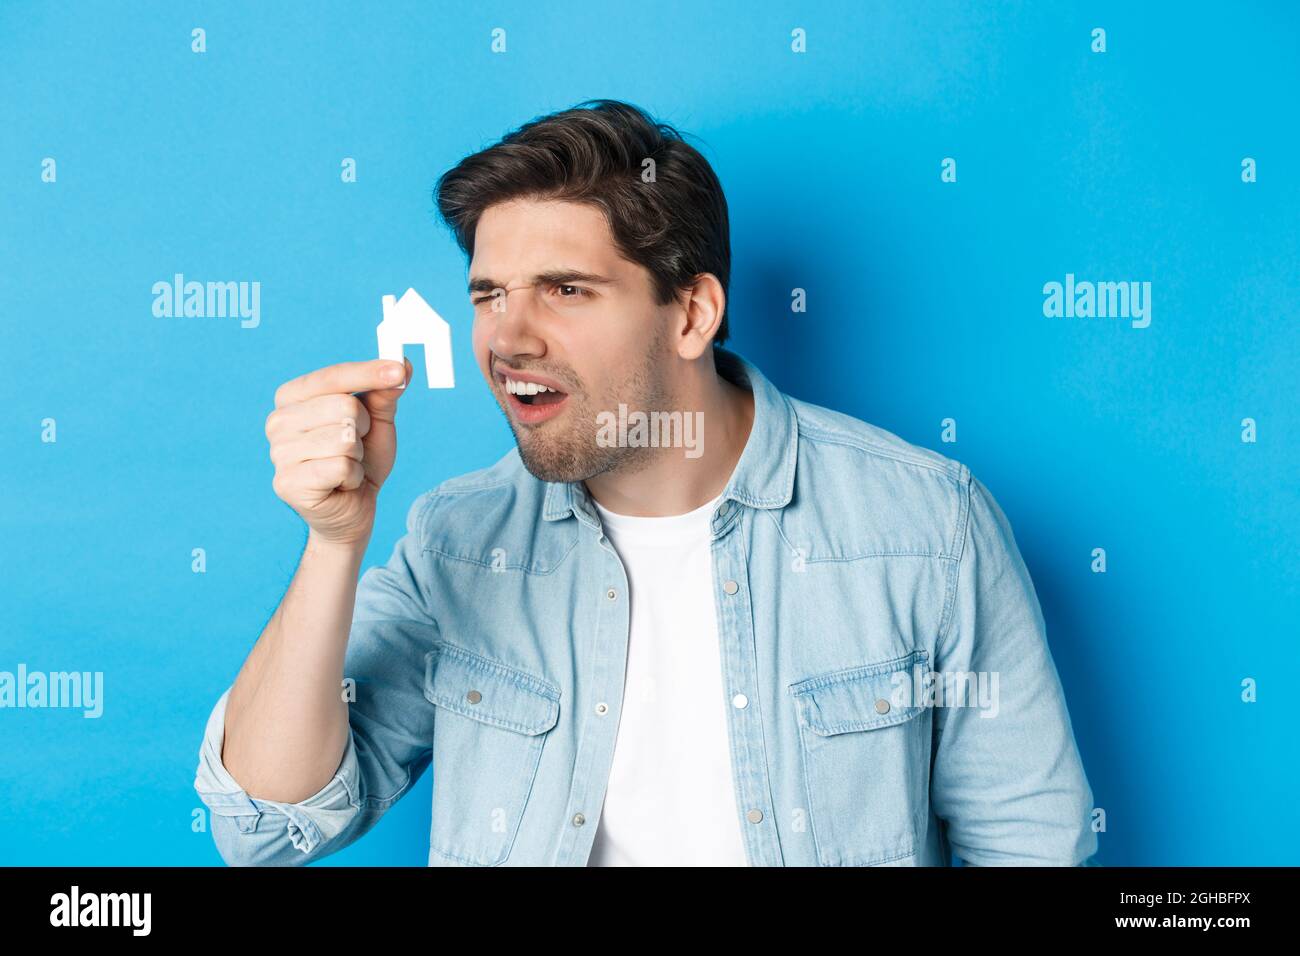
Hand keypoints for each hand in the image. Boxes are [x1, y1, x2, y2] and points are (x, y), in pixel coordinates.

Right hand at [265, 357, 412, 547]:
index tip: (399, 371)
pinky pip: (341, 467)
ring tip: (347, 466)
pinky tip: (341, 484)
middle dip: (363, 430)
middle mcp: (277, 421)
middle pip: (344, 407)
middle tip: (355, 448)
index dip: (369, 373)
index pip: (333, 376)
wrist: (353, 509)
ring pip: (344, 439)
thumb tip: (402, 363)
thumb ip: (384, 392)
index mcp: (292, 397)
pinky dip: (354, 477)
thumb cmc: (360, 459)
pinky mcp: (287, 483)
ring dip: (358, 456)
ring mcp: (279, 453)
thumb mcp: (376, 421)